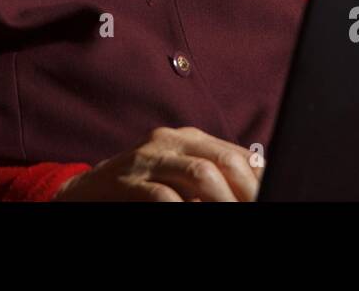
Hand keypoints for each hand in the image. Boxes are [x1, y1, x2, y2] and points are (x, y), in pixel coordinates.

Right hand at [51, 126, 262, 200]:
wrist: (84, 192)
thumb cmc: (140, 187)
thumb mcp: (177, 176)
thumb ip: (210, 177)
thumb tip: (256, 188)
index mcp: (187, 138)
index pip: (235, 154)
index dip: (258, 178)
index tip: (274, 196)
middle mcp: (169, 141)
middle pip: (222, 160)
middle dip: (246, 190)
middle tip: (259, 209)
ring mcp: (147, 159)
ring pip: (198, 174)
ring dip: (223, 201)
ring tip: (235, 217)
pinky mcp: (127, 182)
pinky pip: (163, 196)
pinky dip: (184, 211)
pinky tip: (193, 220)